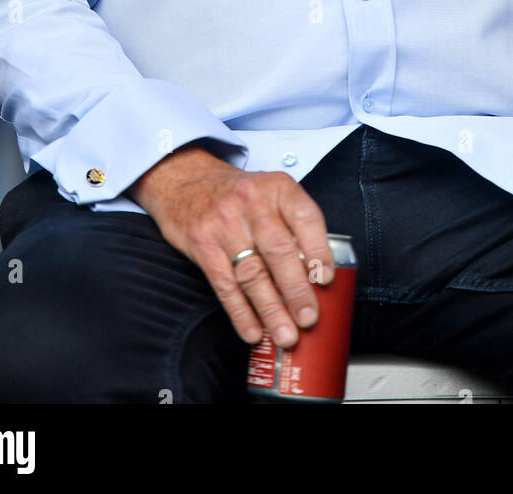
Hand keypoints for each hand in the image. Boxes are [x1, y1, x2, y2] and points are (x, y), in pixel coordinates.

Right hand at [125, 145, 335, 349]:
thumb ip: (292, 225)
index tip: (326, 279)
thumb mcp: (269, 192)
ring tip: (285, 334)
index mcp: (277, 187)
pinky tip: (253, 331)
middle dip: (296, 290)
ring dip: (271, 309)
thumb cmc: (238, 193)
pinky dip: (240, 312)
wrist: (186, 177)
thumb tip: (315, 276)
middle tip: (309, 318)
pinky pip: (225, 284)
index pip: (305, 218)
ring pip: (252, 273)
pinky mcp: (202, 243)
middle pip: (279, 251)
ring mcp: (225, 223)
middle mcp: (252, 202)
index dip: (319, 250)